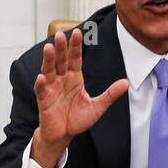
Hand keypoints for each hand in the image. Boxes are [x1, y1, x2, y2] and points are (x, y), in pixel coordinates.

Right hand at [32, 29, 129, 167]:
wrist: (64, 135)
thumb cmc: (77, 120)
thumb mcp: (97, 107)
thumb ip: (110, 94)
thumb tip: (126, 83)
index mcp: (74, 78)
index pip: (75, 58)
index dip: (75, 46)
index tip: (77, 32)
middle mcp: (62, 80)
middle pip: (61, 60)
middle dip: (61, 48)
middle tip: (60, 35)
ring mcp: (51, 89)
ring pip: (49, 70)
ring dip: (48, 60)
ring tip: (49, 48)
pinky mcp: (43, 100)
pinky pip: (41, 90)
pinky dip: (41, 84)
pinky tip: (42, 77)